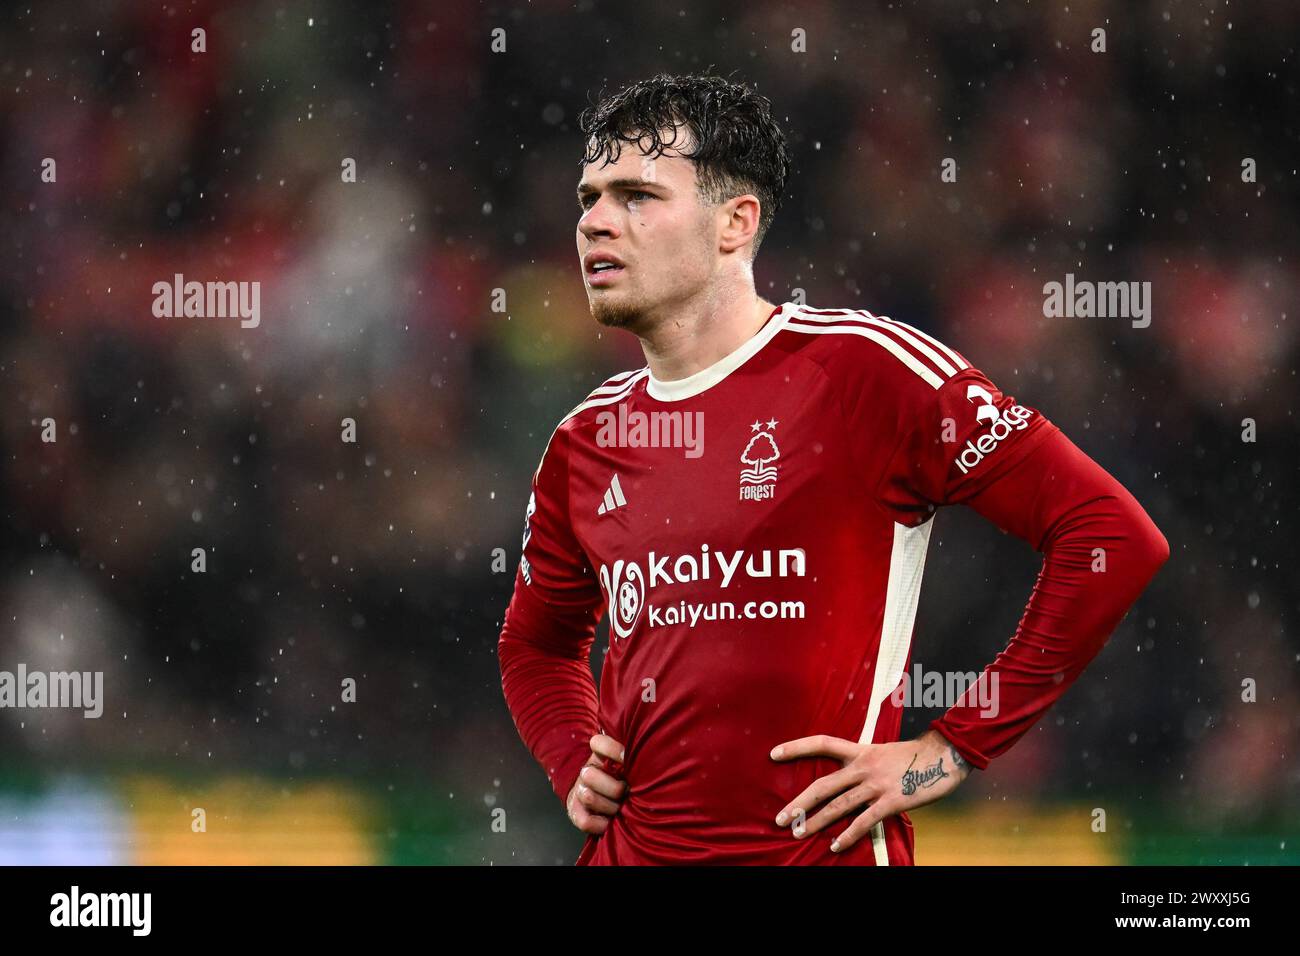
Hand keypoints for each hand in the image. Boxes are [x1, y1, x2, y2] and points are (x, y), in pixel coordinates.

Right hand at [565, 733, 627, 834]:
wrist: (603, 797)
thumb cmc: (624, 779)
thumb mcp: (628, 765)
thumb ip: (634, 759)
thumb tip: (653, 756)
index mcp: (599, 756)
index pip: (597, 743)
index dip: (612, 749)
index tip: (627, 758)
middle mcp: (586, 771)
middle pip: (589, 775)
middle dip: (614, 788)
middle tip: (627, 792)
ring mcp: (579, 791)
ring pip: (588, 797)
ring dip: (609, 806)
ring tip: (621, 808)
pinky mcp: (576, 812)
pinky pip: (584, 821)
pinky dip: (600, 824)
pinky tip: (610, 823)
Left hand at [769, 728, 971, 852]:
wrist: (945, 754)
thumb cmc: (913, 755)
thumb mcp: (882, 752)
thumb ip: (862, 764)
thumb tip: (844, 779)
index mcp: (860, 750)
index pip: (821, 743)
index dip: (796, 747)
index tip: (773, 754)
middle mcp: (863, 766)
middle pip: (823, 784)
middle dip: (799, 802)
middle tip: (781, 817)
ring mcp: (876, 784)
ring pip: (839, 805)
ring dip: (817, 821)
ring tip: (799, 833)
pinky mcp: (891, 801)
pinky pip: (864, 821)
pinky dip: (848, 835)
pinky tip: (835, 846)